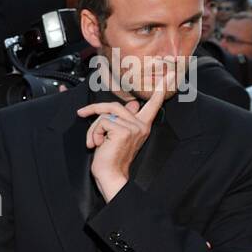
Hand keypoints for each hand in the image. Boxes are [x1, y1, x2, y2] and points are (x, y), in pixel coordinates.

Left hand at [75, 85, 166, 201]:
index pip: (153, 105)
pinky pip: (102, 122)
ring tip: (93, 142)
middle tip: (81, 113)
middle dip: (94, 109)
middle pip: (114, 105)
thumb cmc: (110, 158)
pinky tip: (97, 145)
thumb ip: (123, 119)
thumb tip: (132, 104)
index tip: (170, 76)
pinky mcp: (123, 130)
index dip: (160, 90)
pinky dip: (94, 133)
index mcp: (142, 125)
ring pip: (105, 114)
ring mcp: (133, 127)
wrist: (110, 175)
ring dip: (93, 128)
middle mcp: (141, 125)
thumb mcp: (117, 136)